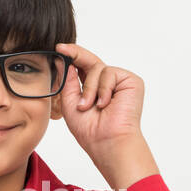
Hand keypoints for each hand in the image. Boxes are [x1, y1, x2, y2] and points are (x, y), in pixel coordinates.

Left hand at [54, 42, 159, 189]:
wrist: (107, 142)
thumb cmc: (90, 130)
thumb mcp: (70, 102)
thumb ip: (68, 81)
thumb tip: (65, 61)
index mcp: (94, 88)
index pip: (82, 67)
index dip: (72, 56)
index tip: (59, 48)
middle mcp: (107, 83)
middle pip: (91, 60)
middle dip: (76, 55)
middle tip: (62, 48)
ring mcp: (120, 82)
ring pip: (97, 68)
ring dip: (89, 88)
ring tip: (88, 106)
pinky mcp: (131, 81)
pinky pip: (109, 73)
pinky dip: (103, 89)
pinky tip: (105, 104)